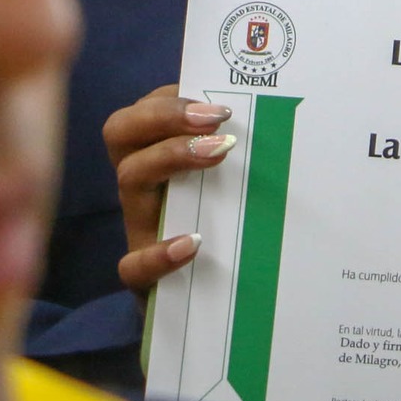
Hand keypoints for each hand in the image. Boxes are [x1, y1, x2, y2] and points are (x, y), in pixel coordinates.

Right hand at [102, 84, 233, 292]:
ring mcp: (140, 227)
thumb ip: (242, 148)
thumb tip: (280, 107)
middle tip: (216, 117)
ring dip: (172, 157)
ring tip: (219, 153)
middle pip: (120, 132)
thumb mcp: (232, 180)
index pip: (141, 112)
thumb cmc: (225, 226)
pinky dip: (159, 253)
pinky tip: (191, 243)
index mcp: (158, 156)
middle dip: (164, 115)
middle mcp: (143, 186)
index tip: (216, 99)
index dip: (169, 98)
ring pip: (129, 179)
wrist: (209, 302)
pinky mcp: (144, 277)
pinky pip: (133, 265)